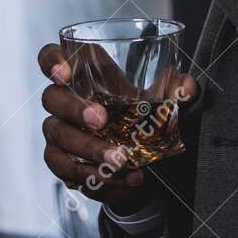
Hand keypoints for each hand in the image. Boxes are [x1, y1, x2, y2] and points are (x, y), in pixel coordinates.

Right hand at [36, 43, 197, 212]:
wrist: (139, 160)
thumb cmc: (139, 117)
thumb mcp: (160, 101)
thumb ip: (175, 91)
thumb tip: (187, 87)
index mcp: (82, 75)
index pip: (50, 58)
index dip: (51, 61)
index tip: (64, 72)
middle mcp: (63, 102)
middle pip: (51, 98)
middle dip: (74, 109)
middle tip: (102, 120)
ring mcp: (58, 131)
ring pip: (59, 136)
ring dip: (89, 149)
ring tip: (120, 160)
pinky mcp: (60, 161)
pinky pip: (66, 169)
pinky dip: (94, 176)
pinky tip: (121, 179)